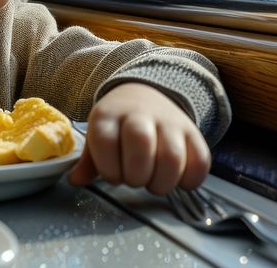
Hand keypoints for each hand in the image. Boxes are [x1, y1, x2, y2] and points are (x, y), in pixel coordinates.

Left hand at [67, 83, 210, 194]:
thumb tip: (76, 180)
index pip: (105, 140)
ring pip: (172, 156)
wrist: (146, 93)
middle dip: (136, 174)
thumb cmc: (118, 124)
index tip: (113, 174)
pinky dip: (191, 179)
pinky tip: (179, 180)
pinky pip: (200, 160)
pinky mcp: (192, 132)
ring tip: (155, 183)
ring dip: (163, 181)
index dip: (108, 167)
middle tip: (135, 179)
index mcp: (109, 115)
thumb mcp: (98, 135)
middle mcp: (139, 114)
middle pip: (140, 143)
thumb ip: (90, 161)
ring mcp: (169, 121)